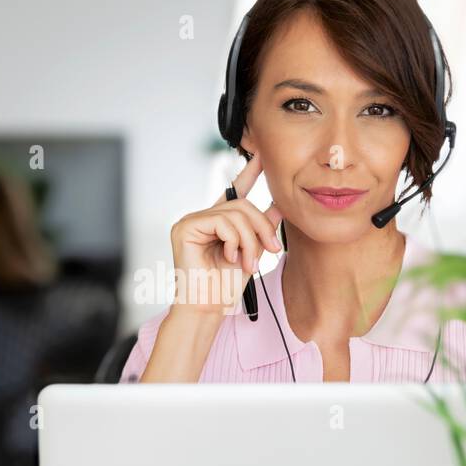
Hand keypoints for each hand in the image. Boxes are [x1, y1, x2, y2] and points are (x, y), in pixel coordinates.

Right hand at [168, 152, 283, 313]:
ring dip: (250, 240)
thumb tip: (279, 204)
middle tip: (271, 250)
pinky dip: (234, 240)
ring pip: (236, 214)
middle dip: (261, 227)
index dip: (248, 173)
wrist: (207, 309)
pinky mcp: (185, 227)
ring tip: (248, 263)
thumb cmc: (224, 288)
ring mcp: (191, 221)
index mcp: (217, 224)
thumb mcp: (252, 253)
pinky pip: (222, 221)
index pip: (234, 192)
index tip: (262, 157)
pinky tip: (229, 256)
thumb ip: (261, 228)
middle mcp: (202, 218)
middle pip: (242, 204)